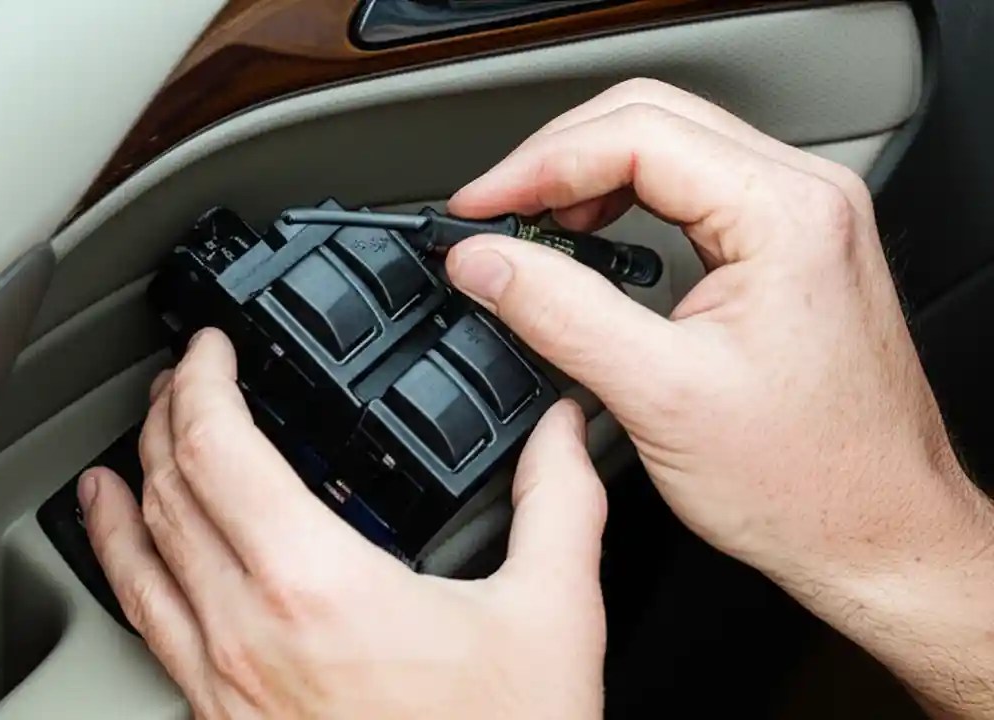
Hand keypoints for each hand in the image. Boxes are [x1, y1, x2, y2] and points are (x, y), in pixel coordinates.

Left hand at [79, 329, 607, 718]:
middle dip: (165, 419)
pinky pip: (149, 627)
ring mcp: (221, 683)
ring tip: (118, 456)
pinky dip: (128, 571)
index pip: (218, 449)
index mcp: (316, 585)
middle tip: (179, 382)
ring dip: (127, 492)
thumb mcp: (551, 618)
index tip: (210, 350)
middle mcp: (247, 632)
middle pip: (167, 492)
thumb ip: (558, 503)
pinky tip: (130, 561)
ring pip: (138, 561)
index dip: (202, 381)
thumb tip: (564, 431)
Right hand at [446, 79, 993, 717]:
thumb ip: (557, 313)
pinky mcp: (789, 248)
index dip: (538, 166)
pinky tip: (589, 240)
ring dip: (587, 176)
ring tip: (531, 228)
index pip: (634, 136)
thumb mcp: (658, 396)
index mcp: (784, 215)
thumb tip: (482, 262)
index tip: (477, 210)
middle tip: (492, 214)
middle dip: (556, 160)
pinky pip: (691, 188)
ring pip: (669, 145)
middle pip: (650, 120)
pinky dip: (624, 202)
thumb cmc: (808, 481)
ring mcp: (802, 219)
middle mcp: (804, 199)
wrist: (878, 534)